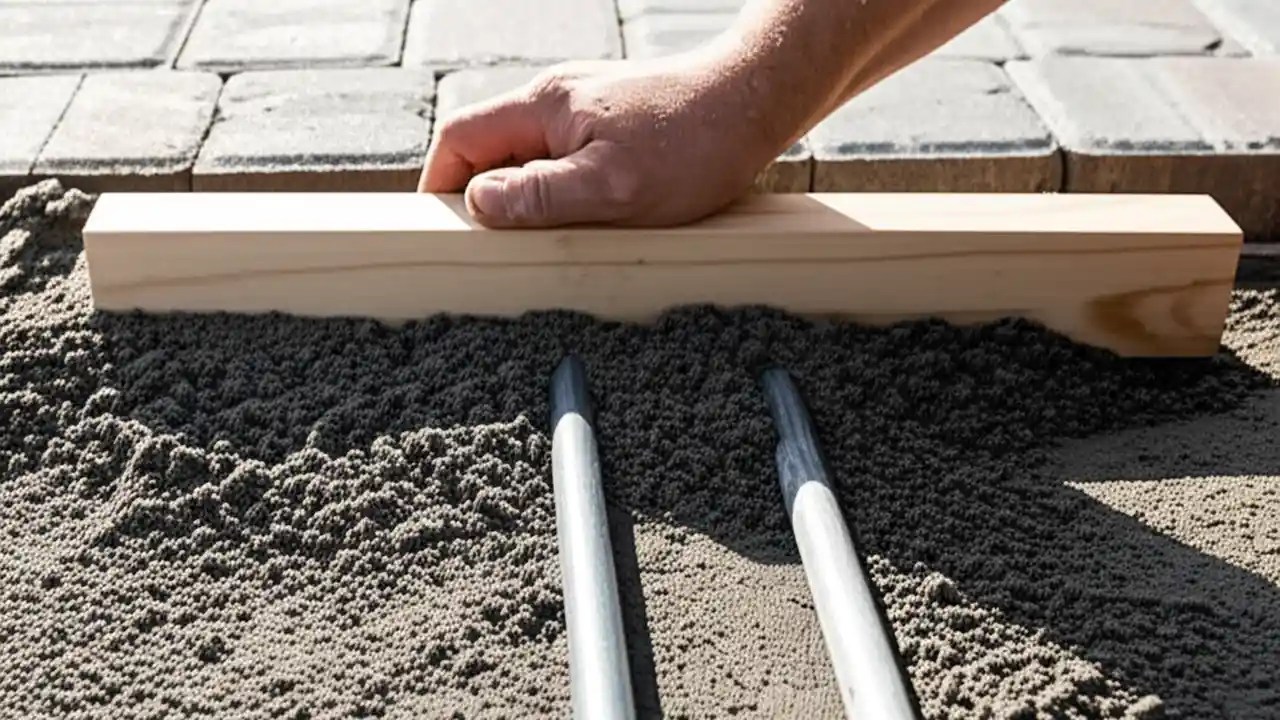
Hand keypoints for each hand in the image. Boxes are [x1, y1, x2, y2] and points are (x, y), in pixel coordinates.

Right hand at [417, 53, 785, 228]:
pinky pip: (566, 161)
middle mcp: (556, 101)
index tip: (442, 229)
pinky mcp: (613, 126)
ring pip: (530, 159)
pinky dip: (563, 193)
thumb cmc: (694, 143)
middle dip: (485, 199)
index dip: (441, 185)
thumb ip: (542, 195)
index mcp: (543, 106)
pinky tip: (589, 222)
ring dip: (528, 200)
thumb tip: (480, 203)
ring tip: (547, 243)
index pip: (460, 138)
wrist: (758, 101)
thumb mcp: (613, 185)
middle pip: (491, 149)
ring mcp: (585, 111)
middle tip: (495, 250)